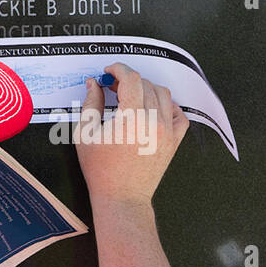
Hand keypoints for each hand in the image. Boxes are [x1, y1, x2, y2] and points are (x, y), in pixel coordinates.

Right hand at [75, 62, 188, 205]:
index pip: (131, 78)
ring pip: (163, 94)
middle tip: (114, 86)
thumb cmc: (101, 171)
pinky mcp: (174, 141)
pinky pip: (179, 114)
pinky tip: (154, 109)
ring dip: (147, 89)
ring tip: (132, 97)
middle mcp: (154, 122)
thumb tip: (94, 84)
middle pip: (146, 84)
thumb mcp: (86, 134)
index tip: (110, 72)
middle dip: (129, 80)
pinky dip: (168, 106)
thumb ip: (90, 104)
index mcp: (132, 118)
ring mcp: (167, 131)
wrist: (122, 197)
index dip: (119, 69)